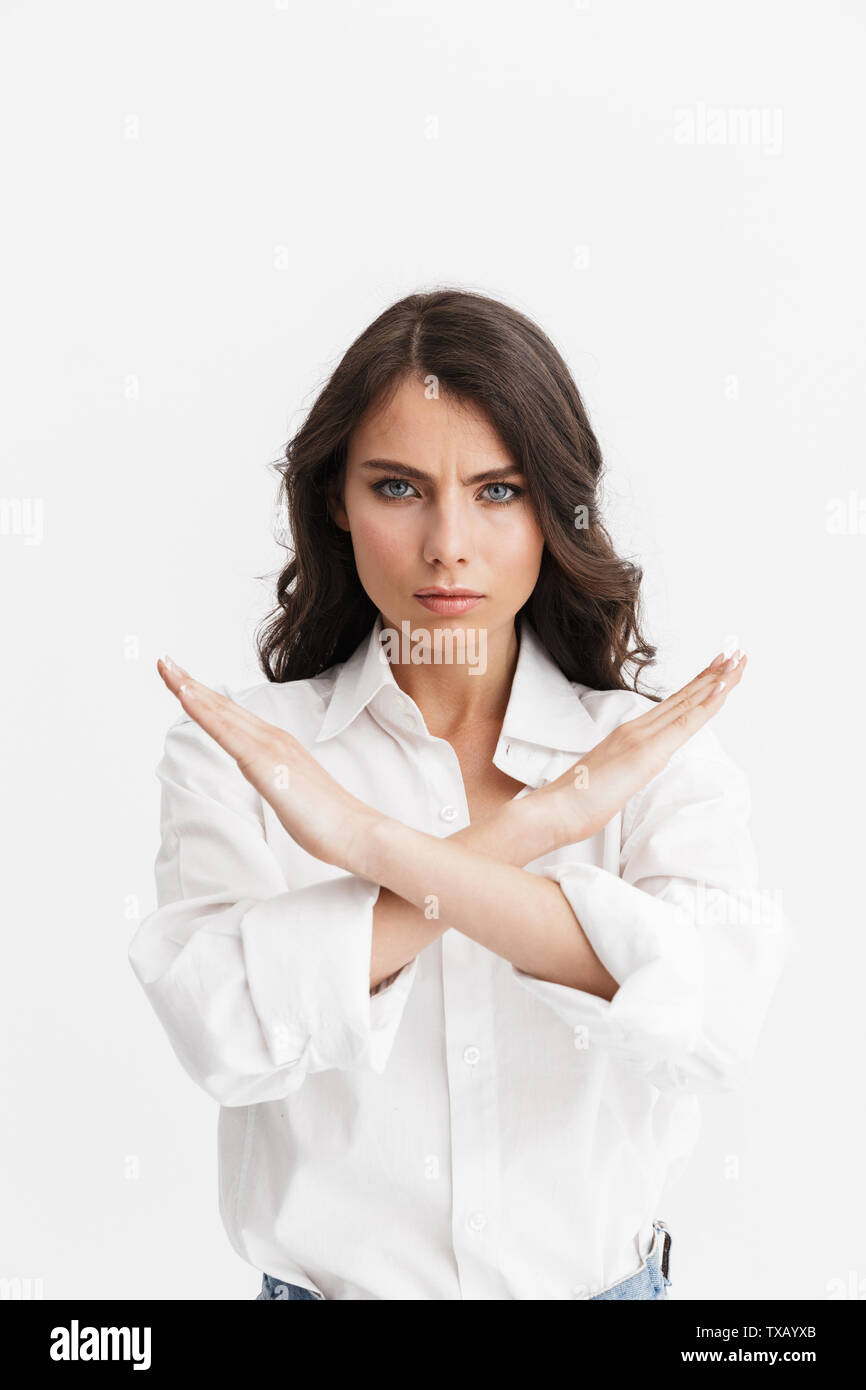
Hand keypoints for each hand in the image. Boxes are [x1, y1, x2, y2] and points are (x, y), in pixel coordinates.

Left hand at [156, 656, 382, 871]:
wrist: (355, 831)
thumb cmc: (327, 820)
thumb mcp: (292, 795)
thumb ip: (278, 781)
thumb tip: (268, 781)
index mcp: (278, 745)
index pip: (233, 717)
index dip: (206, 698)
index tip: (182, 681)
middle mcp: (273, 738)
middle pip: (223, 706)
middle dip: (190, 683)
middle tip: (164, 662)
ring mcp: (270, 747)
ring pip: (221, 712)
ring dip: (190, 688)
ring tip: (167, 668)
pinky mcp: (265, 762)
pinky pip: (226, 732)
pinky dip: (203, 711)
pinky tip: (185, 696)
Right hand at [537, 648, 747, 845]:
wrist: (555, 809)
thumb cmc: (575, 801)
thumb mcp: (607, 781)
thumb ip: (622, 771)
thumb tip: (630, 774)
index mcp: (628, 735)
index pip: (671, 707)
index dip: (695, 686)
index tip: (715, 670)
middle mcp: (636, 728)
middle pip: (683, 698)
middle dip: (712, 675)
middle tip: (734, 652)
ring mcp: (641, 736)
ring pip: (688, 703)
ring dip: (717, 680)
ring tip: (737, 660)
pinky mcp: (647, 751)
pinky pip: (685, 723)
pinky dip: (706, 703)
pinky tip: (722, 687)